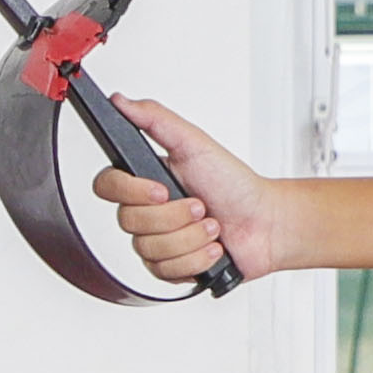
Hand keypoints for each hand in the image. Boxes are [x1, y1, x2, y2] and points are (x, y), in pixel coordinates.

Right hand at [92, 96, 297, 286]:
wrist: (265, 223)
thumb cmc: (235, 184)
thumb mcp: (195, 143)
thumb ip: (155, 119)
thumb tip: (122, 102)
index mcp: (145, 181)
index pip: (107, 186)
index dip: (131, 192)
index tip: (162, 189)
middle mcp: (147, 212)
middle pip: (129, 222)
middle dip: (174, 216)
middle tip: (200, 205)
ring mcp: (156, 242)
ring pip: (149, 249)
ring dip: (190, 238)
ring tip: (212, 225)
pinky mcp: (170, 268)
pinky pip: (166, 271)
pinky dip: (196, 258)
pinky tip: (213, 248)